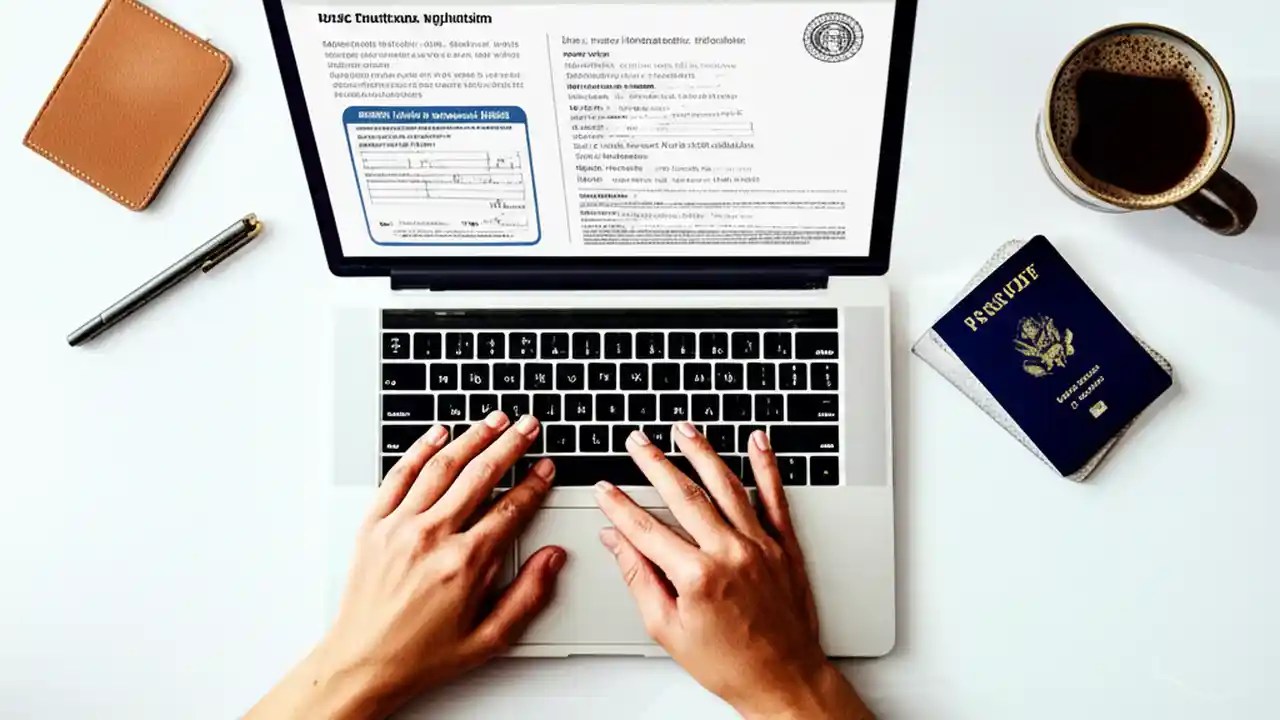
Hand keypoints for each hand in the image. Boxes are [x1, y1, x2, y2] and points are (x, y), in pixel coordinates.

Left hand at [247, 412, 562, 719]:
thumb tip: (553, 558)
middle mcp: (432, 537)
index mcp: (465, 563)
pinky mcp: (374, 524)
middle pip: (481, 474)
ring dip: (473, 437)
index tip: (547, 468)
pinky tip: (439, 434)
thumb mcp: (490, 638)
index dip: (535, 483)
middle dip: (511, 445)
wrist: (363, 662)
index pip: (512, 507)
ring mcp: (400, 526)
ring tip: (494, 420)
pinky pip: (400, 475)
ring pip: (443, 466)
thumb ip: (529, 595)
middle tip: (528, 427)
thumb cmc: (422, 655)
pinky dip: (421, 449)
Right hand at [595, 423, 871, 719]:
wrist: (783, 679)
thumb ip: (640, 578)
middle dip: (655, 463)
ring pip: (727, 485)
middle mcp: (730, 553)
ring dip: (703, 453)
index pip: (646, 528)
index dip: (620, 505)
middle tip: (637, 442)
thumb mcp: (667, 630)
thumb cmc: (728, 663)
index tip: (604, 487)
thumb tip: (617, 542)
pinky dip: (767, 466)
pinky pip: (775, 497)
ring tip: (683, 429)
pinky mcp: (785, 545)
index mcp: (696, 577)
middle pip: (684, 495)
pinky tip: (758, 442)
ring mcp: (761, 545)